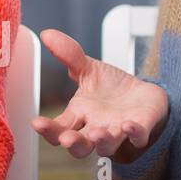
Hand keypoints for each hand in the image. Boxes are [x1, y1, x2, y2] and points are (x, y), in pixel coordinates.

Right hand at [31, 28, 168, 162]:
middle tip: (66, 138)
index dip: (48, 129)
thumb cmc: (111, 88)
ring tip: (96, 133)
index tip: (36, 123)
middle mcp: (95, 129)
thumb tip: (47, 34)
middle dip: (72, 143)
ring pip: (107, 145)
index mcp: (79, 116)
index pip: (59, 127)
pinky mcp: (140, 129)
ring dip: (101, 141)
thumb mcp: (89, 69)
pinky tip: (130, 125)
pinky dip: (134, 133)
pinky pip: (138, 136)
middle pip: (79, 145)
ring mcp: (118, 132)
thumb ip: (69, 55)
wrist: (143, 94)